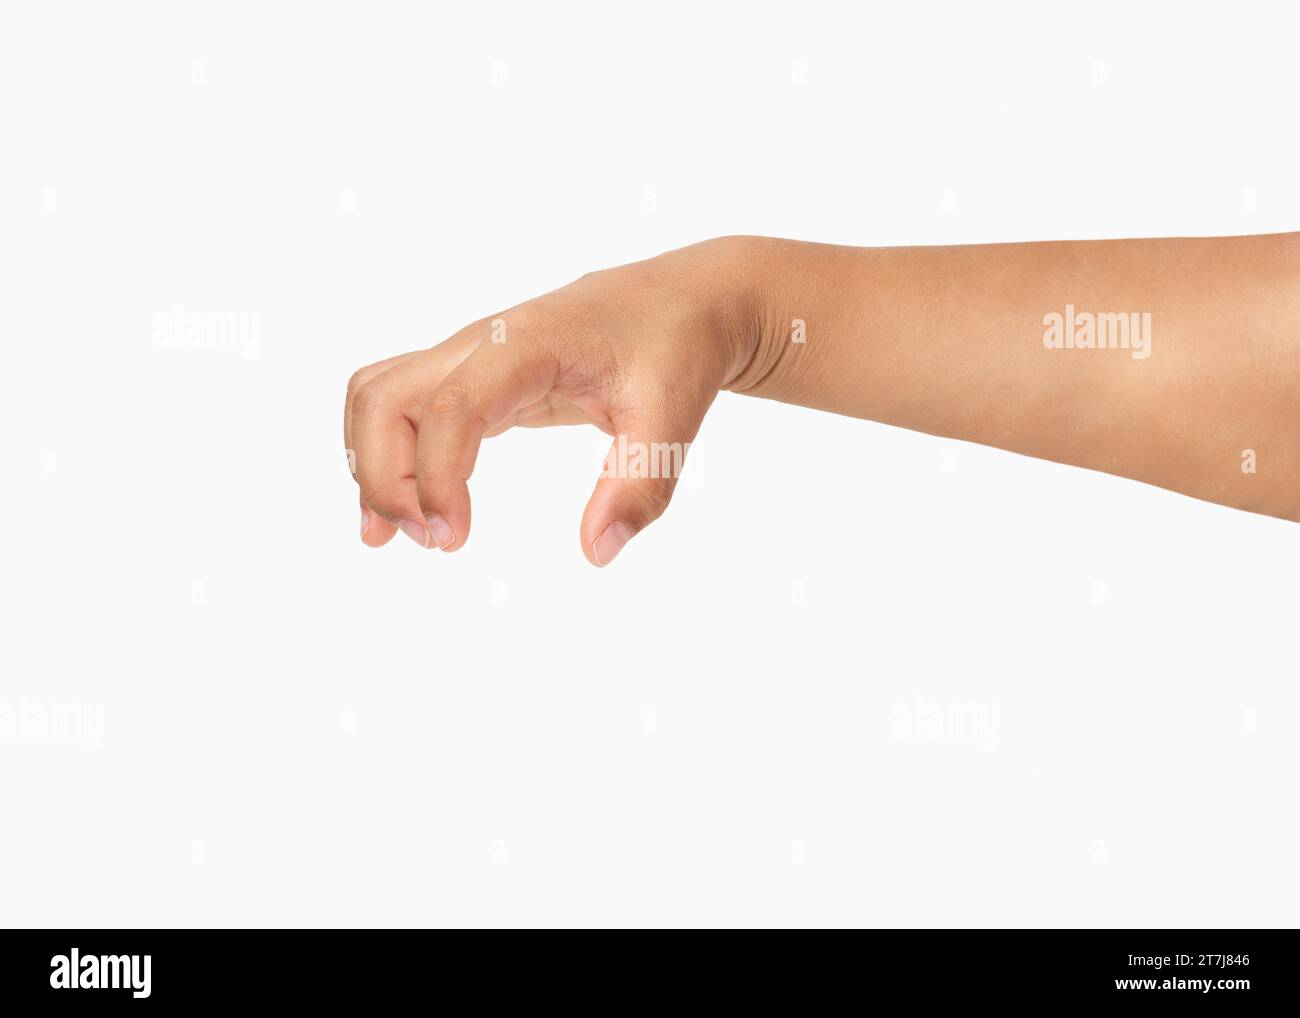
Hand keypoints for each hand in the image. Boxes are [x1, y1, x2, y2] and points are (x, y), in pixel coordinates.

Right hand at [344, 237, 759, 565]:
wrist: (687, 300)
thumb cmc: (677, 347)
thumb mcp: (673, 419)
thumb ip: (640, 486)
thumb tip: (597, 552)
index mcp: (529, 344)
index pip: (451, 407)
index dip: (437, 476)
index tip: (454, 539)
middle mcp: (485, 343)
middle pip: (384, 395)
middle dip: (384, 474)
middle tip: (430, 542)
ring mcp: (473, 356)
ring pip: (380, 396)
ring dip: (374, 465)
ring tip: (403, 536)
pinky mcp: (476, 375)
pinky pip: (404, 406)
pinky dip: (389, 454)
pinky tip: (409, 511)